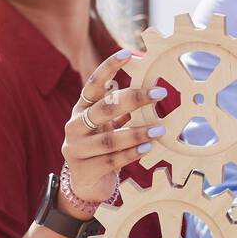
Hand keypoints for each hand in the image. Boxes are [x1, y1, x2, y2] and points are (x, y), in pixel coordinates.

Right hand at [62, 48, 166, 203]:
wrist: (85, 184)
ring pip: (109, 138)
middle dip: (133, 99)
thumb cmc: (102, 148)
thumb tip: (150, 87)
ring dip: (137, 132)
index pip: (93, 84)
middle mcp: (75, 126)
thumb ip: (121, 109)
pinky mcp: (85, 170)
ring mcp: (77, 149)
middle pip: (103, 109)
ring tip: (160, 128)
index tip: (128, 53)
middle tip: (160, 93)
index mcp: (81, 109)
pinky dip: (132, 153)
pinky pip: (112, 160)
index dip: (109, 68)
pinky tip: (149, 147)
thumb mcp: (108, 125)